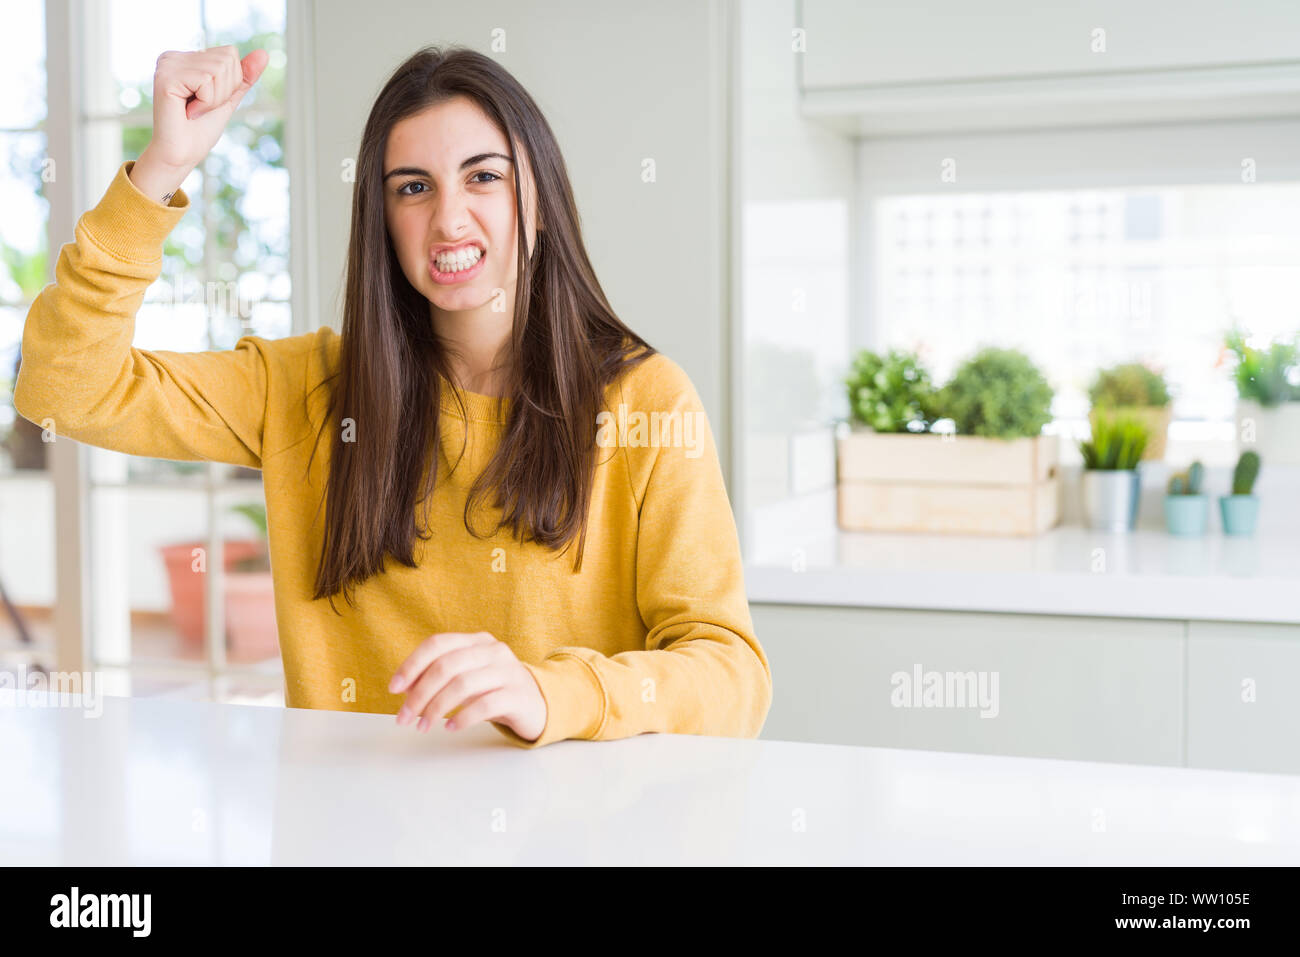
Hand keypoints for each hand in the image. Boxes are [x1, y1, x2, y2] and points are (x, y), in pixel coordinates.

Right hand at [143, 45, 268, 175]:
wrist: (182, 154)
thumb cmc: (201, 129)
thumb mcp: (229, 98)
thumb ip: (244, 76)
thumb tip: (264, 53)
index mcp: (187, 58)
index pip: (229, 53)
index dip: (231, 83)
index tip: (209, 100)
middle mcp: (174, 56)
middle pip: (226, 59)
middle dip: (224, 91)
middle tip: (201, 108)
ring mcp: (167, 64)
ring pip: (218, 69)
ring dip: (215, 99)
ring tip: (194, 110)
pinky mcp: (165, 76)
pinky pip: (205, 81)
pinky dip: (206, 102)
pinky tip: (189, 112)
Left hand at [389, 632, 546, 741]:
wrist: (540, 704)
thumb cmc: (495, 691)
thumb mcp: (467, 678)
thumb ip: (439, 678)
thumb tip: (405, 689)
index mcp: (476, 641)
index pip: (438, 644)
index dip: (412, 664)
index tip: (393, 688)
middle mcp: (493, 651)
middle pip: (447, 666)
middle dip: (419, 694)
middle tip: (404, 717)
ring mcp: (508, 671)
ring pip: (463, 685)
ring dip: (436, 709)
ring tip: (423, 727)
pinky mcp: (518, 695)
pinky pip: (485, 705)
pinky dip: (462, 717)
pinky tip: (450, 728)